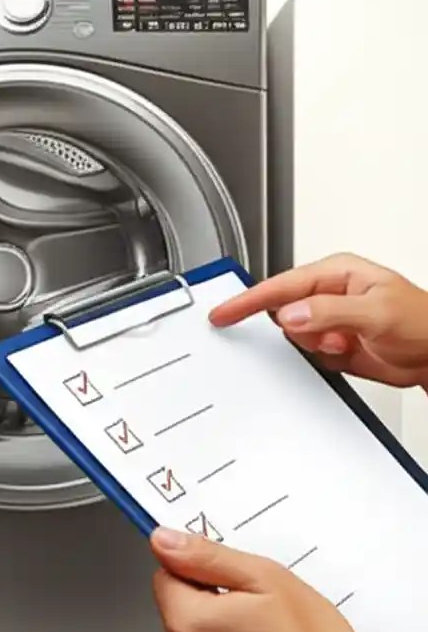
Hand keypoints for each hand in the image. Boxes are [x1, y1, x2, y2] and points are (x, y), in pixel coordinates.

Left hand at [150, 528, 394, 631]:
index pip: (165, 575)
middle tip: (255, 603)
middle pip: (178, 606)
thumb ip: (206, 557)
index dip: (198, 568)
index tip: (227, 573)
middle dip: (209, 596)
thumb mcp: (264, 579)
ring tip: (262, 630)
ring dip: (219, 624)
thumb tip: (164, 539)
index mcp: (189, 622)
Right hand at [209, 253, 427, 388]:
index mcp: (336, 273)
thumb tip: (290, 315)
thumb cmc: (422, 324)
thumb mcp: (377, 313)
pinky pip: (307, 353)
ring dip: (316, 345)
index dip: (248, 300)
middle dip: (301, 330)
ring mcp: (329, 319)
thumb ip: (329, 312)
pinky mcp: (331, 343)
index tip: (223, 313)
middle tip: (329, 336)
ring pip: (294, 336)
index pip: (280, 285)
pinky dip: (324, 358)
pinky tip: (348, 352)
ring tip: (346, 343)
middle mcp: (328, 294)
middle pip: (283, 311)